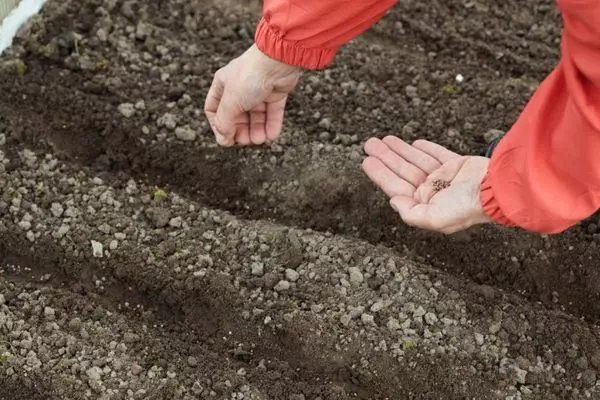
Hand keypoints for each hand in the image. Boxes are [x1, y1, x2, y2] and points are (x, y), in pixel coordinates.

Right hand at [204, 45, 300, 146]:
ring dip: (257, 130)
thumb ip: (225, 123)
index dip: (219, 126)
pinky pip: (272, 113)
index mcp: (223, 85)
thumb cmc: (250, 76)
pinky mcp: (275, 93)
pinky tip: (272, 136)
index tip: (226, 139)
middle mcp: (239, 87)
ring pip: (255, 116)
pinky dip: (272, 125)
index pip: (214, 110)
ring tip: (260, 140)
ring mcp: (258, 90)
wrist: (277, 61)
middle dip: (241, 131)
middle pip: (237, 116)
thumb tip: (223, 140)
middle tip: (246, 141)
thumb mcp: (231, 102)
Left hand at [362, 137, 491, 233]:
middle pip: (403, 172)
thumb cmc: (468, 207)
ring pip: (416, 161)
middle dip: (386, 158)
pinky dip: (426, 148)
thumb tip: (393, 202)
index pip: (396, 187)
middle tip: (369, 143)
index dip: (380, 174)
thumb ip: (412, 214)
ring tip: (383, 139)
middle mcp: (433, 192)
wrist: (498, 189)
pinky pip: (437, 155)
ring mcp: (446, 178)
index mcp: (426, 205)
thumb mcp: (436, 219)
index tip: (366, 161)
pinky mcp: (459, 165)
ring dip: (400, 150)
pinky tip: (413, 143)